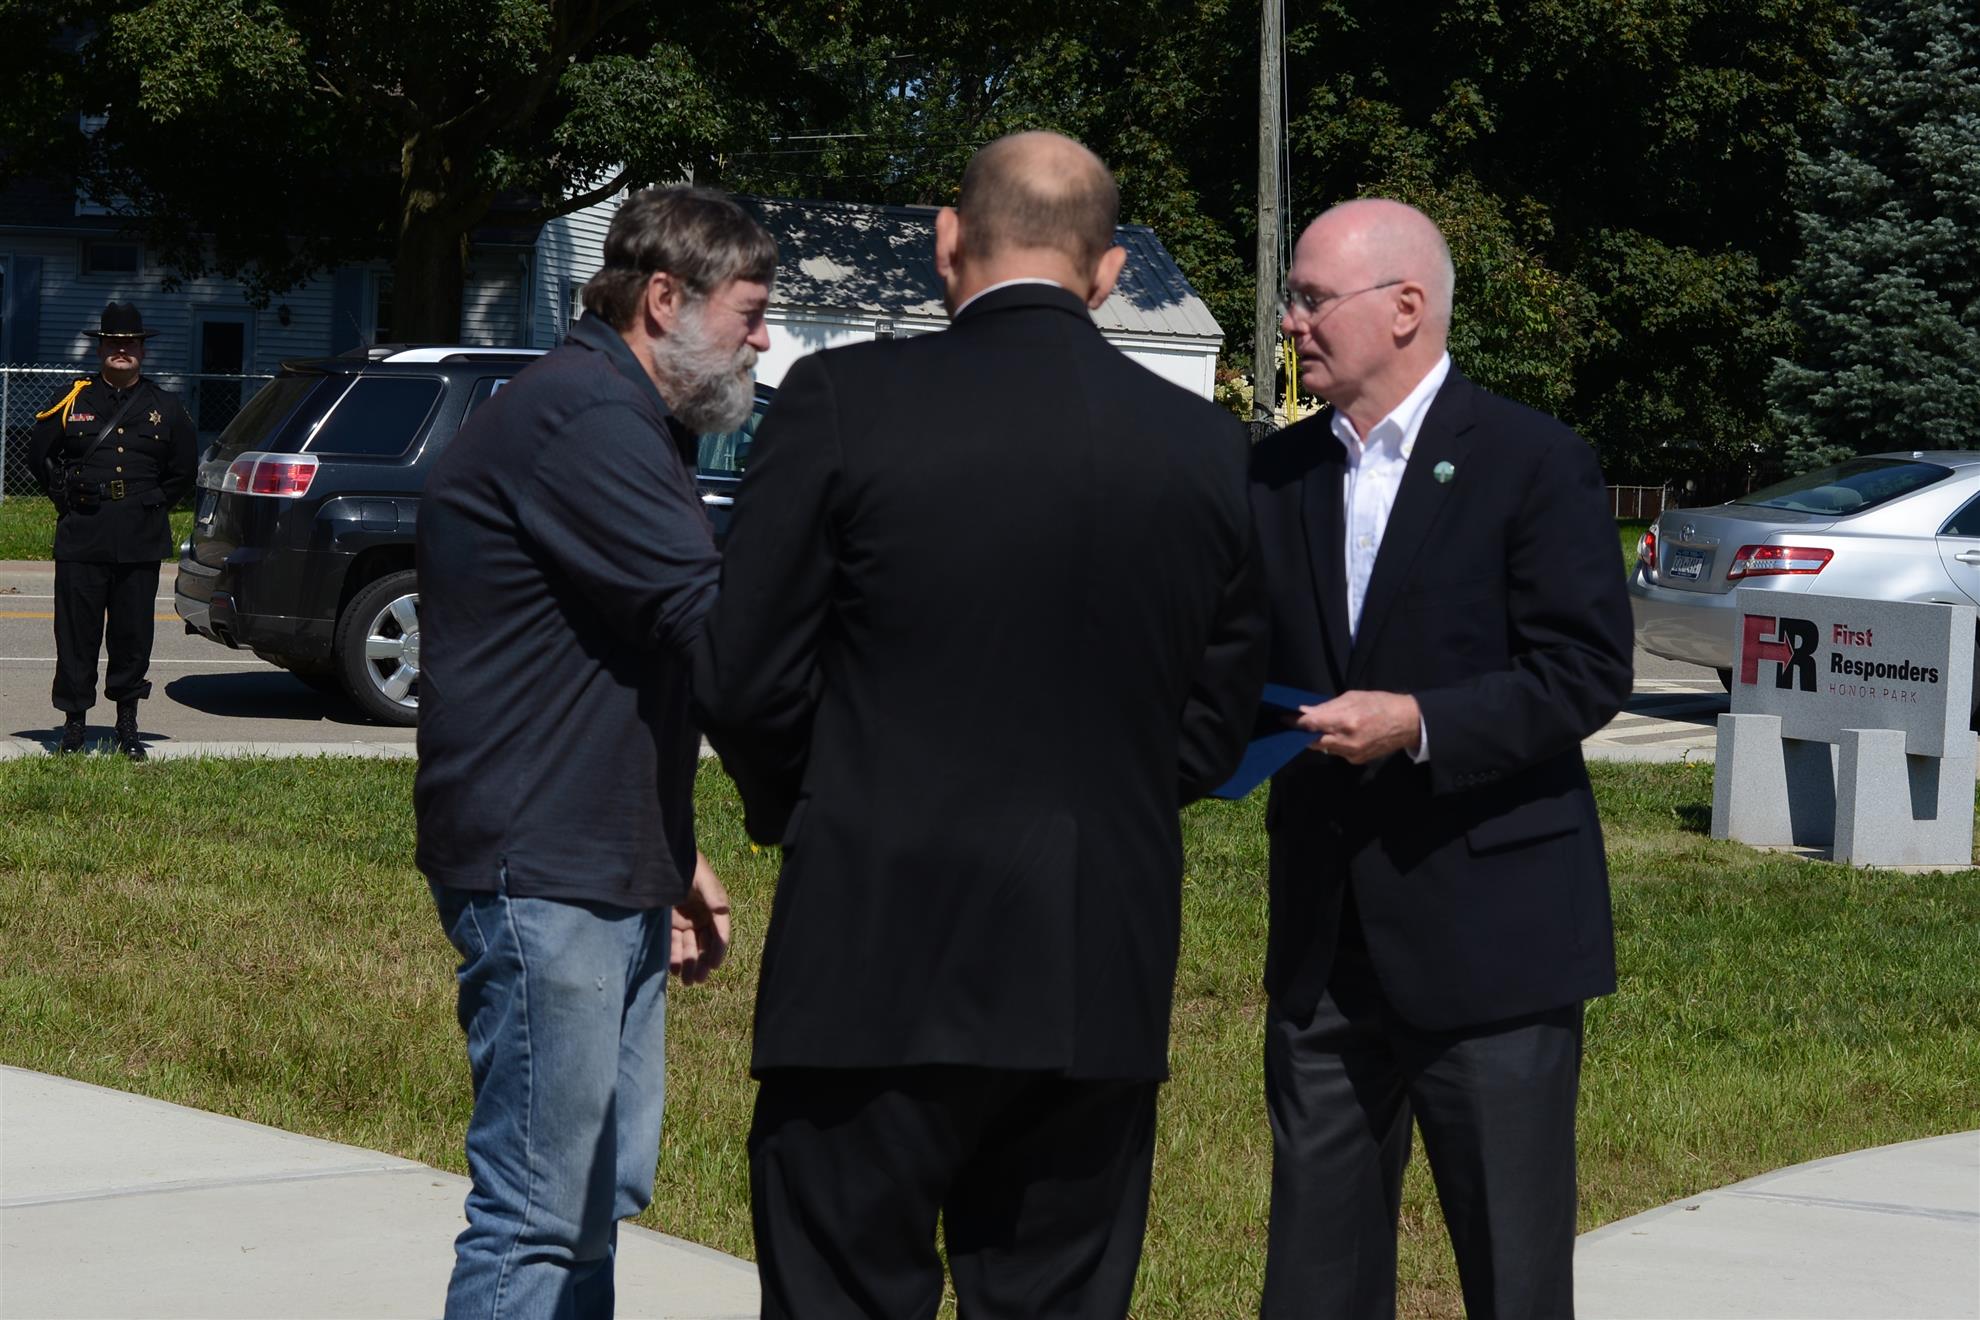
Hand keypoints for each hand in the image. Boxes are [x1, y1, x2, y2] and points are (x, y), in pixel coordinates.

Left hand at [670, 850, 731, 986]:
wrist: (658, 856)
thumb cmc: (682, 863)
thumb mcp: (699, 875)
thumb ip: (713, 893)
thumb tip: (724, 911)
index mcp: (714, 906)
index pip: (720, 932)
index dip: (718, 949)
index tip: (713, 965)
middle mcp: (701, 916)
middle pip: (705, 944)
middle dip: (702, 963)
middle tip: (697, 980)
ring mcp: (685, 920)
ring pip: (689, 947)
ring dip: (689, 964)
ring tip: (686, 981)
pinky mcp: (669, 924)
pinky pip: (673, 944)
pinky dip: (673, 958)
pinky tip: (672, 970)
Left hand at [1290, 690, 1422, 764]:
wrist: (1407, 723)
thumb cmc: (1380, 704)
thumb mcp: (1353, 697)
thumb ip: (1328, 707)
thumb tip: (1305, 711)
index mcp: (1346, 721)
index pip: (1312, 725)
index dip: (1295, 722)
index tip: (1284, 718)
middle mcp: (1347, 741)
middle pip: (1313, 741)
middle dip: (1303, 733)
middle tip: (1296, 726)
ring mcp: (1352, 753)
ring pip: (1325, 747)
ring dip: (1320, 738)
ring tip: (1323, 727)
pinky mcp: (1356, 761)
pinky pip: (1337, 752)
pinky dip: (1334, 744)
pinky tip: (1341, 735)